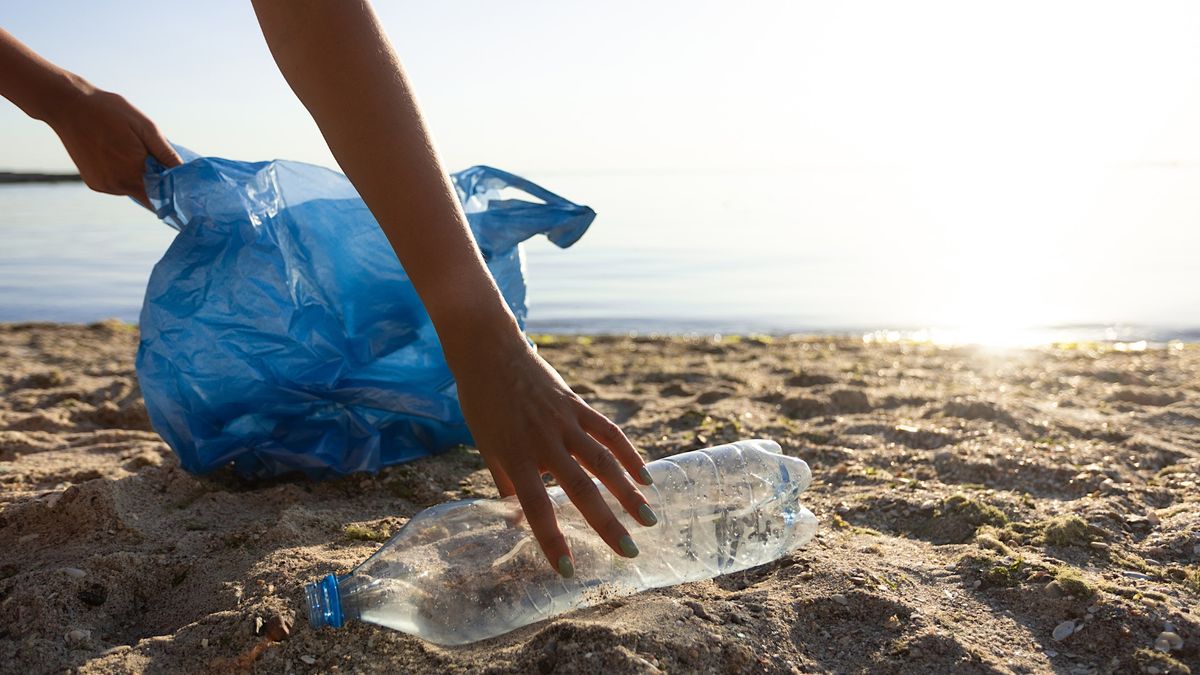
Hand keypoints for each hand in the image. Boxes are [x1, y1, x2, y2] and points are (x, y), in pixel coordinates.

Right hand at [45, 88, 180, 205]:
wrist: (68, 106)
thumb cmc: (109, 111)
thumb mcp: (145, 127)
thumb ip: (165, 152)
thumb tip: (183, 171)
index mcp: (134, 172)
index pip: (162, 197)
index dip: (173, 192)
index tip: (181, 184)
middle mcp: (118, 185)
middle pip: (148, 195)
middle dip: (157, 183)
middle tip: (156, 160)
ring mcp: (104, 186)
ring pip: (133, 190)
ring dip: (138, 177)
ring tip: (131, 151)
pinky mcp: (93, 183)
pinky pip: (117, 186)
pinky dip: (123, 176)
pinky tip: (116, 155)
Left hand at [451, 335, 656, 576]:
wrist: (489, 352)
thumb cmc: (483, 404)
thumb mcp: (487, 448)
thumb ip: (507, 485)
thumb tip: (517, 523)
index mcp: (515, 455)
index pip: (535, 506)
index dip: (552, 540)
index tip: (569, 570)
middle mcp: (543, 440)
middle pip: (580, 488)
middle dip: (606, 523)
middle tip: (629, 553)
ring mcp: (564, 420)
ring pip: (603, 461)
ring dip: (628, 492)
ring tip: (649, 519)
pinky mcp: (577, 404)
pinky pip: (609, 432)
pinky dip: (629, 454)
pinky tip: (645, 477)